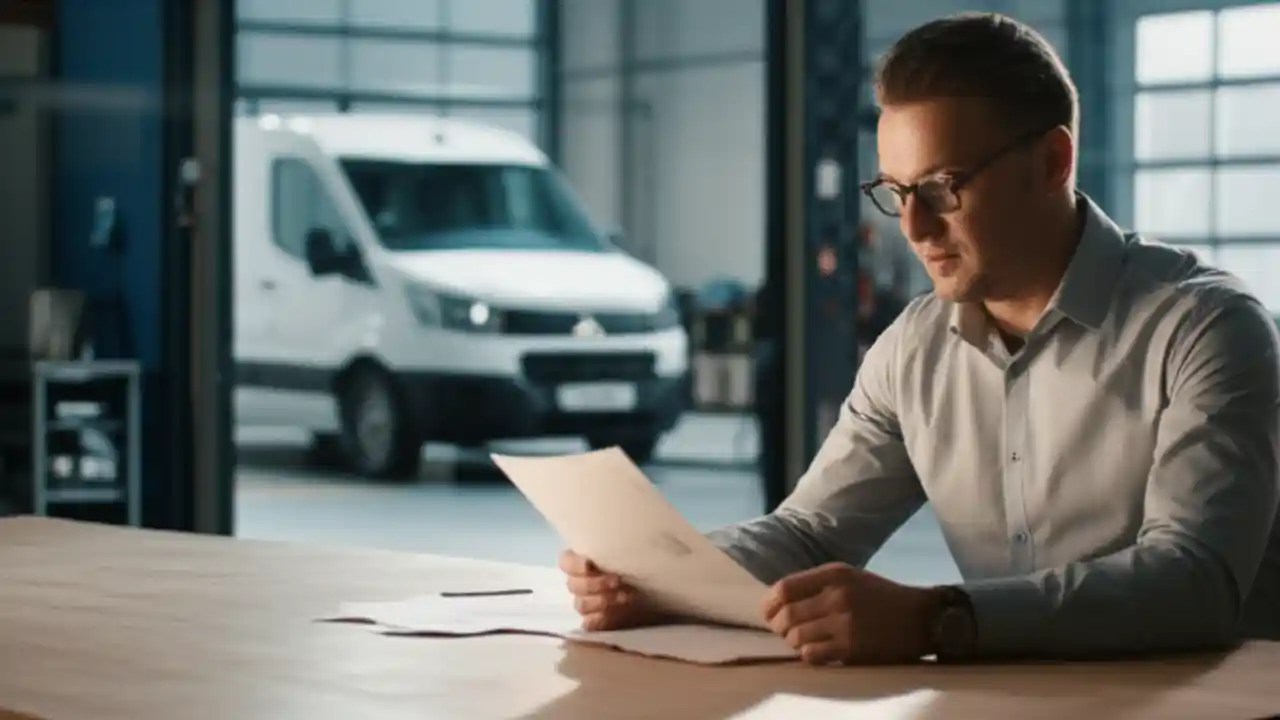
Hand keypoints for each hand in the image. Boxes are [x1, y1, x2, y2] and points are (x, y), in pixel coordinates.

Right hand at [559, 550, 667, 630]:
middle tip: (617, 580)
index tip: (589, 564)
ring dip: (602, 601)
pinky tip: (615, 614)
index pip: (566, 562)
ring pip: (581, 605)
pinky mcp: (597, 622)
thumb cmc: (642, 565)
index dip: (574, 564)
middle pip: (573, 585)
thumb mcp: (633, 551)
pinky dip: (600, 619)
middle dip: (595, 584)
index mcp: (583, 562)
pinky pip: (588, 624)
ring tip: (626, 597)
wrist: (658, 592)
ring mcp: (587, 604)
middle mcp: (581, 583)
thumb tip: (623, 533)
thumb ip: (619, 547)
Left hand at [763, 562, 941, 664]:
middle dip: (779, 626)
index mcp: (834, 574)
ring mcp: (844, 623)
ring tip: (806, 641)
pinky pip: (811, 655)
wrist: (921, 618)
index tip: (769, 613)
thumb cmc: (881, 597)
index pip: (785, 588)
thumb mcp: (850, 577)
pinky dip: (809, 655)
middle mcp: (837, 596)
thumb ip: (817, 584)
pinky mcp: (851, 648)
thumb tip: (779, 600)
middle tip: (786, 631)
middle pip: (786, 615)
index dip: (770, 604)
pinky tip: (819, 651)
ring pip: (795, 637)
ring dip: (795, 643)